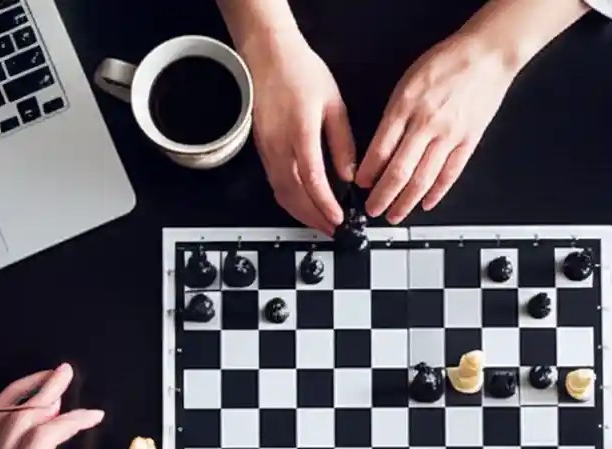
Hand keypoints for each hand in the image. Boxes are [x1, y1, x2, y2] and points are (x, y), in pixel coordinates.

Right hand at [241, 29, 354, 234]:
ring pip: (281, 193)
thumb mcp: (334, 103)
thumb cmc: (300, 72)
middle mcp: (278, 145)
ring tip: (321, 223)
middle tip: (333, 230)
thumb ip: (343, 142)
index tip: (339, 218)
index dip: (325, 204)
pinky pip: (275, 182)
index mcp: (300, 133)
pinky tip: (303, 203)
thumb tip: (349, 174)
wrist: (267, 55)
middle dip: (313, 218)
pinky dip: (289, 199)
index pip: (312, 180)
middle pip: (293, 195)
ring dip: (300, 213)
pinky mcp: (261, 148)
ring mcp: (266, 149)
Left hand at [356, 31, 515, 222]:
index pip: (380, 149)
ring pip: (423, 178)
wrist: (486, 55)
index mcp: (405, 106)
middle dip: (382, 196)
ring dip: (406, 202)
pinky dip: (437, 193)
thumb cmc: (446, 63)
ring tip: (394, 214)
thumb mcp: (407, 82)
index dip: (368, 173)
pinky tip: (426, 203)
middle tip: (373, 209)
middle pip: (399, 170)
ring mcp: (449, 135)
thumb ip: (393, 116)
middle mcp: (426, 124)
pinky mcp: (468, 141)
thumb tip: (380, 148)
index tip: (361, 185)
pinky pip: (450, 173)